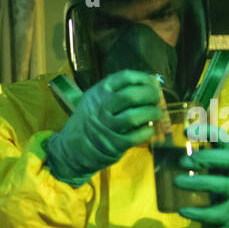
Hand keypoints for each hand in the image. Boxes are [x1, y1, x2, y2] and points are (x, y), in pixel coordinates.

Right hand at [44, 70, 163, 186]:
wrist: (71, 149)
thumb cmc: (89, 121)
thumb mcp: (94, 101)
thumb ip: (116, 92)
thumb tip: (149, 83)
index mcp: (97, 93)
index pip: (124, 78)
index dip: (142, 78)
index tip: (151, 82)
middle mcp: (101, 107)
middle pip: (132, 96)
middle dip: (150, 95)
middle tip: (156, 98)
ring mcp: (107, 127)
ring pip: (135, 116)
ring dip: (152, 112)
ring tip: (156, 113)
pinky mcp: (114, 144)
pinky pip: (136, 136)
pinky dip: (147, 131)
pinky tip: (149, 129)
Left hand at [175, 124, 228, 227]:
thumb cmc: (212, 185)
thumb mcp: (206, 169)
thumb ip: (190, 159)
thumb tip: (155, 149)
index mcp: (228, 157)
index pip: (223, 139)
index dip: (207, 132)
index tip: (187, 132)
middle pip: (228, 159)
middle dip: (204, 158)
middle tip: (181, 162)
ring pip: (222, 185)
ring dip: (198, 182)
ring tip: (176, 181)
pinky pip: (214, 212)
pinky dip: (197, 212)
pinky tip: (182, 210)